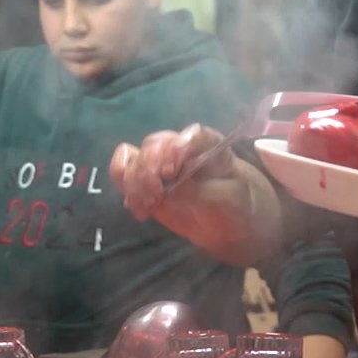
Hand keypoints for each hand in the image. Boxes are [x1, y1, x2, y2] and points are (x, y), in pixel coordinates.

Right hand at [109, 125, 268, 265]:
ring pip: (134, 156)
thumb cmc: (235, 204)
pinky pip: (123, 171)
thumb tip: (171, 192)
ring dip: (134, 181)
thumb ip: (202, 192)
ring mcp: (160, 162)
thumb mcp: (229, 199)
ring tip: (147, 207)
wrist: (229, 221)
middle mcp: (181, 147)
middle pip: (155, 143)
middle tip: (156, 195)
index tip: (172, 171)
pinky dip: (125, 187)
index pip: (194, 135)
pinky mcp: (145, 180)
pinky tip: (139, 209)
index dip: (180, 146)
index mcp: (210, 145)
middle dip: (149, 168)